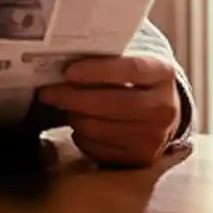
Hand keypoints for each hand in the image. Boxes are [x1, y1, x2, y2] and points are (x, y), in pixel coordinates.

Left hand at [37, 56, 180, 166]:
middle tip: (47, 92)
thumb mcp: (135, 58)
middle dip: (73, 97)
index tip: (68, 72)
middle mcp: (164, 107)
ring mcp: (154, 136)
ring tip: (63, 106)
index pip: (131, 69)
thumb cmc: (139, 78)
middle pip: (112, 103)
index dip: (97, 71)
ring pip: (100, 128)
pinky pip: (98, 149)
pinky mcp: (141, 158)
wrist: (165, 111)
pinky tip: (78, 125)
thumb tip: (66, 56)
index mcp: (164, 73)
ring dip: (73, 117)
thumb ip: (109, 54)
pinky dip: (81, 136)